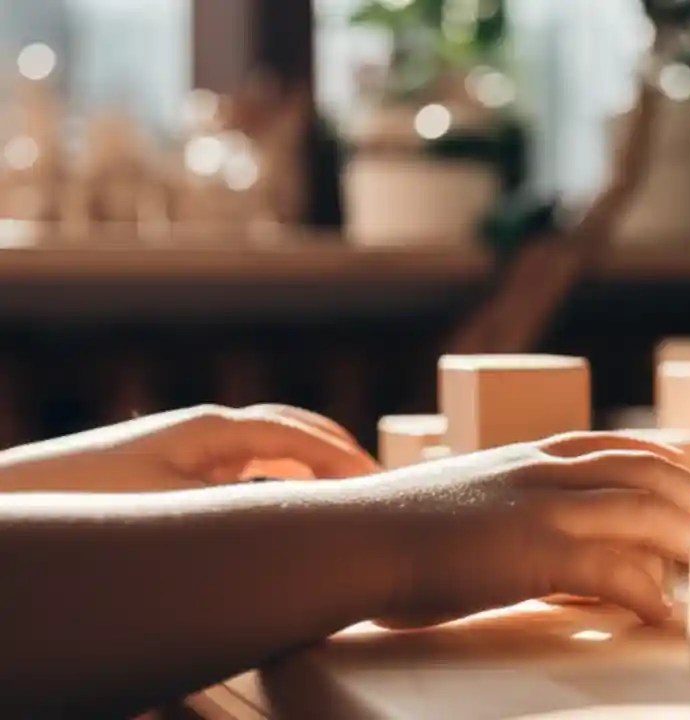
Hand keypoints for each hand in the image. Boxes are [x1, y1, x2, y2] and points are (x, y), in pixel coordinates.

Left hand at [0, 404, 378, 492]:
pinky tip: (286, 507)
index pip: (300, 436)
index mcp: (214, 429)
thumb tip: (304, 511)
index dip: (345, 459)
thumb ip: (250, 507)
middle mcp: (207, 431)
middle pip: (293, 432)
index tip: (380, 486)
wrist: (23, 498)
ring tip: (343, 497)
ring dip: (311, 467)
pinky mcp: (175, 469)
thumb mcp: (181, 510)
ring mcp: (192, 448)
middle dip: (338, 453)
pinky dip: (280, 481)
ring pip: (271, 450)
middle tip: (378, 486)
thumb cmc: (93, 501)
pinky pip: (247, 469)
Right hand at [359, 431, 689, 626]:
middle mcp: (544, 470)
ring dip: (687, 543)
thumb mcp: (462, 500)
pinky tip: (665, 618)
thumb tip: (529, 541)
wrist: (352, 538)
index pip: (616, 444)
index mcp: (527, 455)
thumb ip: (504, 507)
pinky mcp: (536, 550)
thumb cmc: (394, 530)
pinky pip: (616, 570)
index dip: (663, 460)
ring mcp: (543, 506)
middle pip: (646, 470)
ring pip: (645, 511)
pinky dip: (649, 594)